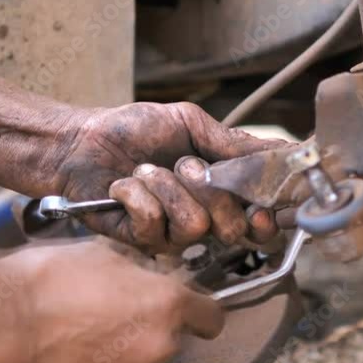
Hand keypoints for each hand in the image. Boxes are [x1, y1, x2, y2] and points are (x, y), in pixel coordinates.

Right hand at [0, 240, 222, 362]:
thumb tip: (143, 277)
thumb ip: (138, 272)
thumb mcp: (104, 254)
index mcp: (166, 304)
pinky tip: (67, 347)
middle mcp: (156, 345)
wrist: (1, 318)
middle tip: (115, 306)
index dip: (201, 310)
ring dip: (120, 346)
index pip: (211, 317)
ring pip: (137, 359)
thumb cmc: (49, 278)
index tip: (192, 307)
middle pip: (169, 338)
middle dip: (150, 325)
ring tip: (82, 324)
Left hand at [50, 102, 282, 252]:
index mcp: (221, 191)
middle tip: (186, 165)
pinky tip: (122, 185)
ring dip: (168, 187)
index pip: (258, 220)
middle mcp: (203, 217)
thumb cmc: (135, 130)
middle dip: (212, 190)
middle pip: (234, 228)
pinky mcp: (141, 240)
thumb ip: (232, 142)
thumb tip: (281, 149)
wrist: (81, 142)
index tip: (260, 204)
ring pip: (196, 225)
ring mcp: (172, 233)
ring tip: (145, 171)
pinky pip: (155, 224)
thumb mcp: (189, 122)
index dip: (266, 218)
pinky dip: (137, 194)